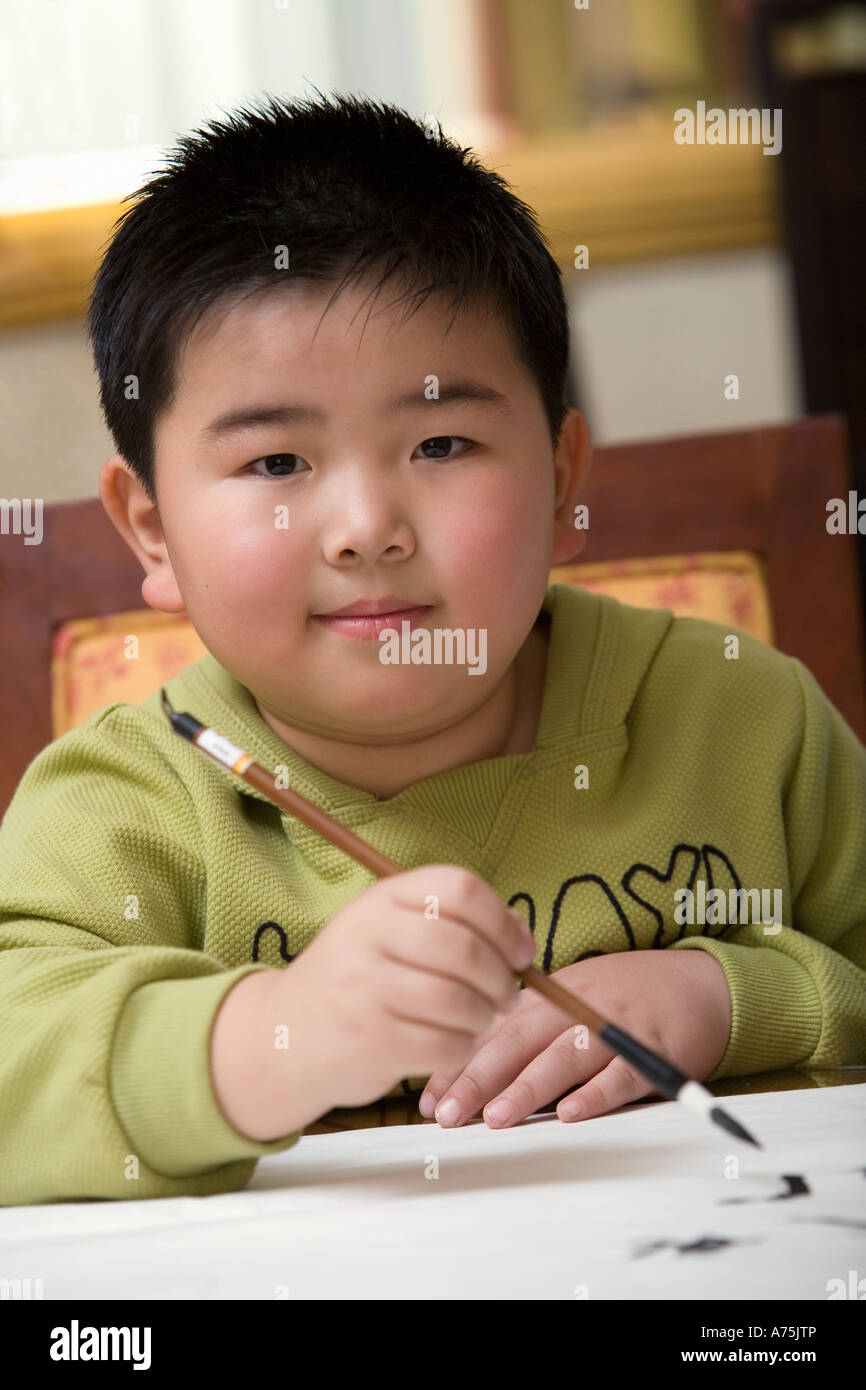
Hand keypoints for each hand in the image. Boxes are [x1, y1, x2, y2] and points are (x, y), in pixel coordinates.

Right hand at [290, 864, 535, 1108]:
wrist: (284, 1035)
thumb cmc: (355, 979)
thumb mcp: (389, 930)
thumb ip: (453, 922)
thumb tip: (521, 935)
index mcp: (380, 898)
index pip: (460, 888)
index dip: (503, 922)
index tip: (520, 951)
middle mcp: (368, 936)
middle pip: (464, 948)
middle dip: (501, 978)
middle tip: (506, 995)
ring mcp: (366, 990)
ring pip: (460, 1002)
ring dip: (484, 1016)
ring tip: (478, 1019)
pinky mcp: (371, 1042)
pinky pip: (446, 1045)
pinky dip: (463, 1048)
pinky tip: (452, 1042)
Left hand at [419, 948, 731, 1127]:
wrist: (701, 984)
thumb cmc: (625, 997)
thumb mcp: (571, 999)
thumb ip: (526, 1029)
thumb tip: (467, 1070)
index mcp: (552, 996)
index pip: (494, 1030)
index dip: (460, 1063)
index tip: (429, 1100)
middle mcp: (578, 1006)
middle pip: (520, 1041)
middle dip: (478, 1078)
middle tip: (447, 1115)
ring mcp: (616, 1027)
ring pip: (565, 1057)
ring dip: (529, 1087)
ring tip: (496, 1117)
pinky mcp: (654, 1050)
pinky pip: (622, 1073)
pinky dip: (597, 1094)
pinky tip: (572, 1114)